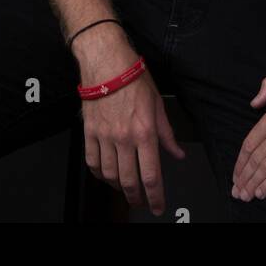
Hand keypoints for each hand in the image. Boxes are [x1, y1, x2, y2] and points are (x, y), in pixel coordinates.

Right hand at [79, 52, 184, 215]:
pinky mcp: (89, 131)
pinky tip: (105, 175)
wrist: (105, 59)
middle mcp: (124, 138)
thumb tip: (177, 153)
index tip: (157, 207)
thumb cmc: (132, 75)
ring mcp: (104, 136)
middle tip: (141, 202)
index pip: (151, 176)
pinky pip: (92, 161)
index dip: (155, 197)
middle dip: (137, 198)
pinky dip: (99, 173)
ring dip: (118, 188)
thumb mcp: (157, 103)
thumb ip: (167, 133)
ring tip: (125, 190)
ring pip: (110, 175)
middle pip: (129, 181)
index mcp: (145, 132)